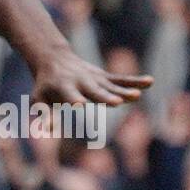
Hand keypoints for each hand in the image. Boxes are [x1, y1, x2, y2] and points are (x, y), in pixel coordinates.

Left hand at [31, 44, 151, 109]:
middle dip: (105, 97)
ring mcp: (94, 79)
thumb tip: (46, 130)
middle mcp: (81, 82)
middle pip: (95, 91)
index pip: (69, 95)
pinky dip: (134, 81)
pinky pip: (121, 80)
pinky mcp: (104, 77)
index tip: (79, 105)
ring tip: (137, 96)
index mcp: (63, 88)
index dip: (74, 100)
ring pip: (111, 86)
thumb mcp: (39, 99)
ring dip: (124, 90)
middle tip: (117, 102)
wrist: (54, 59)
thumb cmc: (45, 86)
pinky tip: (150, 82)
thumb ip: (44, 114)